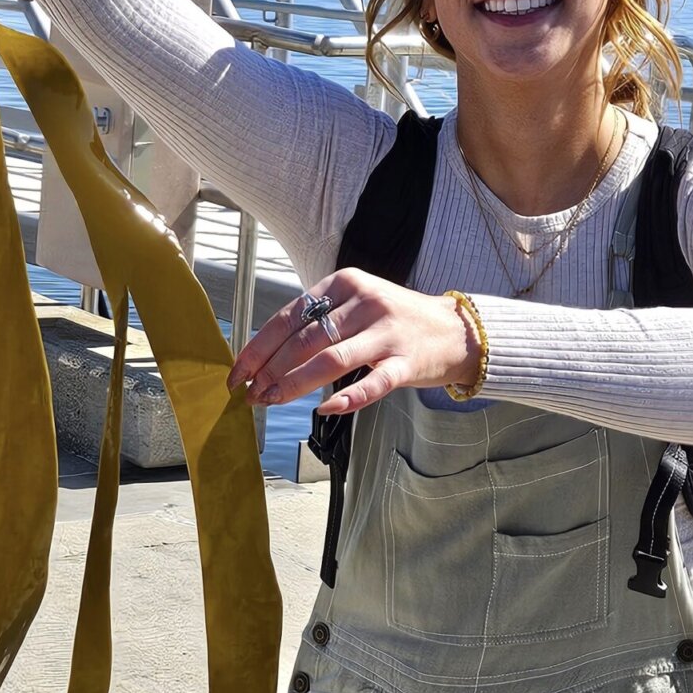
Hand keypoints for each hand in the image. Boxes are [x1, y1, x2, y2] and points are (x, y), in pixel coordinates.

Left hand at [227, 271, 482, 416]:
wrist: (454, 330)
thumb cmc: (394, 319)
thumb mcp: (355, 303)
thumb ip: (317, 320)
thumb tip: (266, 354)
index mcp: (344, 283)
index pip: (290, 317)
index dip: (259, 347)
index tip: (238, 371)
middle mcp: (365, 303)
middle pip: (305, 340)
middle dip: (271, 370)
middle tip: (251, 393)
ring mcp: (387, 333)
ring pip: (331, 360)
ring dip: (294, 384)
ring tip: (271, 400)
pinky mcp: (407, 362)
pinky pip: (372, 384)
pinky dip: (346, 399)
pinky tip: (324, 409)